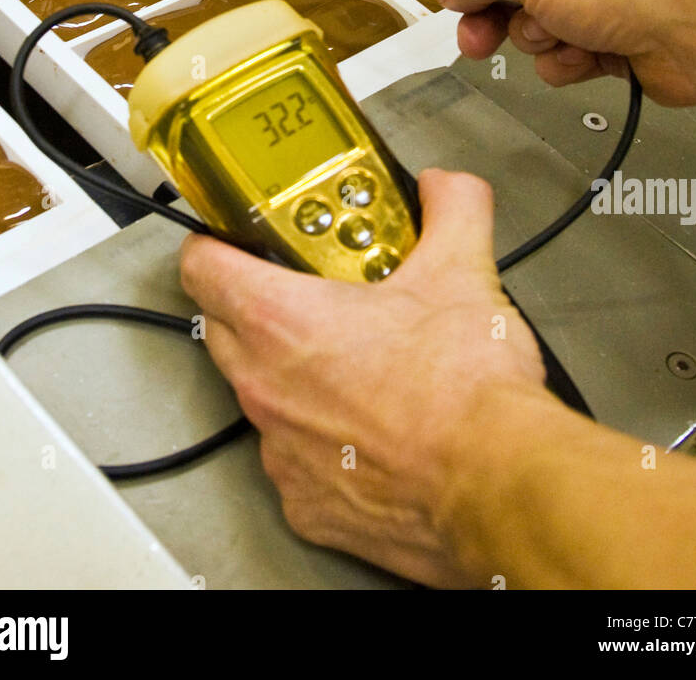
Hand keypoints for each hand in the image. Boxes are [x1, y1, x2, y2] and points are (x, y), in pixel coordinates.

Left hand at [180, 169, 550, 587]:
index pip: (201, 266)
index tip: (235, 238)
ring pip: (262, 398)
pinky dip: (322, 442)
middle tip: (313, 291)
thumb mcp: (463, 268)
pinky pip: (294, 460)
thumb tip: (446, 189)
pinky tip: (371, 427)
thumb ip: (451, 208)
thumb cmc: (464, 391)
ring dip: (293, 376)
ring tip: (355, 360)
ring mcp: (281, 453)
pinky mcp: (306, 507)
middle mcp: (266, 389)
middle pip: (223, 330)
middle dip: (256, 305)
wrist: (495, 483)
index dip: (214, 243)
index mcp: (281, 323)